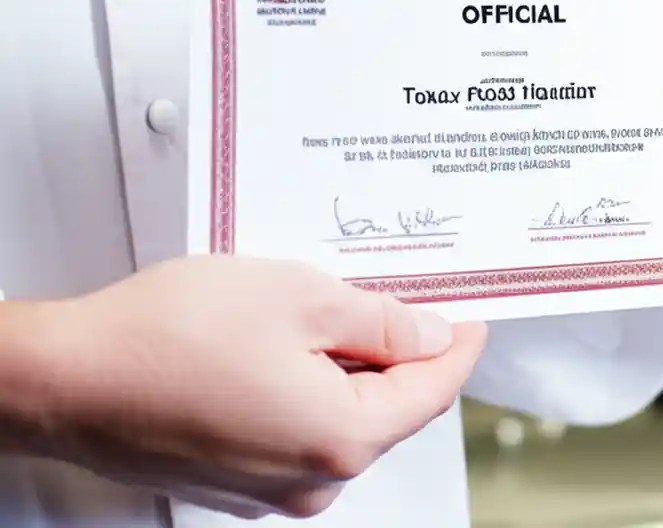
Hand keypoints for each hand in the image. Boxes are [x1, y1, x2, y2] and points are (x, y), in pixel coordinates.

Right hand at [0, 256, 485, 518]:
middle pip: (390, 407)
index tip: (474, 318)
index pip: (432, 390)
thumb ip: (379, 320)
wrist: (65, 379)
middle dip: (399, 352)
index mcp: (342, 435)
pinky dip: (308, 390)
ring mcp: (274, 488)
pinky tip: (279, 348)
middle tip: (399, 298)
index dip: (458, 346)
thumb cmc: (164, 338)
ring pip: (343, 417)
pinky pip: (300, 430)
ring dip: (348, 368)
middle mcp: (315, 478)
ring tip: (319, 314)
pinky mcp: (241, 482)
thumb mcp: (299, 297)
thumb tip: (428, 332)